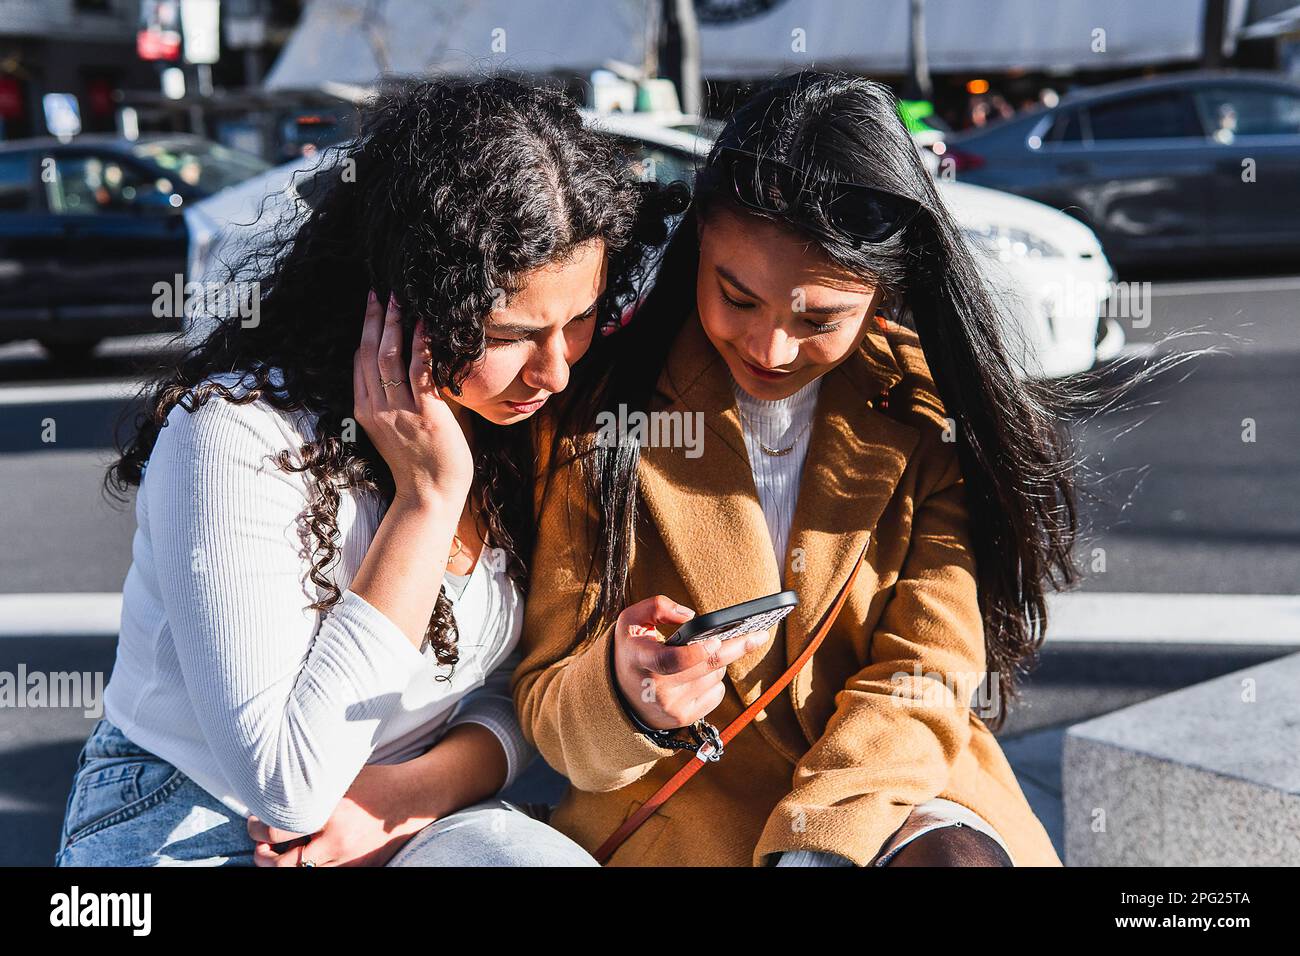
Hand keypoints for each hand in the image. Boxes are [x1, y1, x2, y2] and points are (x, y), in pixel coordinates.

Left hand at [248, 763, 434, 867]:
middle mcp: (337, 842)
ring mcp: (348, 860)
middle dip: (263, 856)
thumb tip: (275, 787)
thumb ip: (311, 786)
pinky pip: (325, 872)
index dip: (257, 827)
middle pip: (283, 865)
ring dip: (286, 865)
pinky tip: (308, 852)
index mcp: (330, 813)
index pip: (277, 830)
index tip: (256, 819)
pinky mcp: (358, 868)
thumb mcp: (340, 777)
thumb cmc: (375, 781)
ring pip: (303, 873)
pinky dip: (310, 865)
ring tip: (280, 852)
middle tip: (260, 846)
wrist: (413, 798)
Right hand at [353, 290, 472, 505]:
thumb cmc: (421, 465)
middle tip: (379, 292)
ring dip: (394, 325)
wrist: (430, 496)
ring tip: (400, 300)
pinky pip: (418, 372)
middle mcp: (376, 409)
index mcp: (366, 412)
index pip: (359, 363)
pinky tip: (425, 326)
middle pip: (368, 353)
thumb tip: (414, 370)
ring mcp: (398, 412)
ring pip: (388, 357)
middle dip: (373, 319)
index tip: (370, 308)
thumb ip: (398, 401)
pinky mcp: (424, 415)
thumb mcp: (398, 429)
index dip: (363, 332)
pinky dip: (420, 346)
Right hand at [612, 595, 768, 730]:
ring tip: (702, 655)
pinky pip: (716, 694)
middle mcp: (656, 687)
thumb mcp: (632, 620)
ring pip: (715, 677)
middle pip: (706, 667)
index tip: (717, 639)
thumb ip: (658, 607)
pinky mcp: (684, 718)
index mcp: (641, 659)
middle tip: (757, 635)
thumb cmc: (632, 650)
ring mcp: (672, 706)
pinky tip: (700, 675)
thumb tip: (693, 618)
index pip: (671, 660)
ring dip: (717, 662)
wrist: (620, 695)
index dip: (697, 652)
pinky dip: (715, 681)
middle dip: (736, 648)